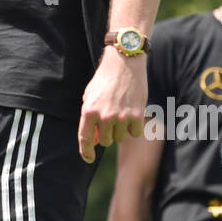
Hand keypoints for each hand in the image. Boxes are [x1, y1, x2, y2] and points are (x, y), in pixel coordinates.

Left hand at [78, 48, 146, 162]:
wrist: (124, 62)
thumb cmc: (104, 79)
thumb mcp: (89, 96)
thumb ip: (90, 118)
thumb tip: (94, 141)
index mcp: (88, 111)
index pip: (85, 139)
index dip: (86, 152)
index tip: (89, 158)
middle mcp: (104, 116)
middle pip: (105, 141)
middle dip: (106, 134)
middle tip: (109, 120)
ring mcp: (121, 117)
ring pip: (120, 137)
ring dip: (120, 129)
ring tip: (120, 112)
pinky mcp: (136, 115)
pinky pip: (134, 133)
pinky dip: (133, 127)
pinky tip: (131, 113)